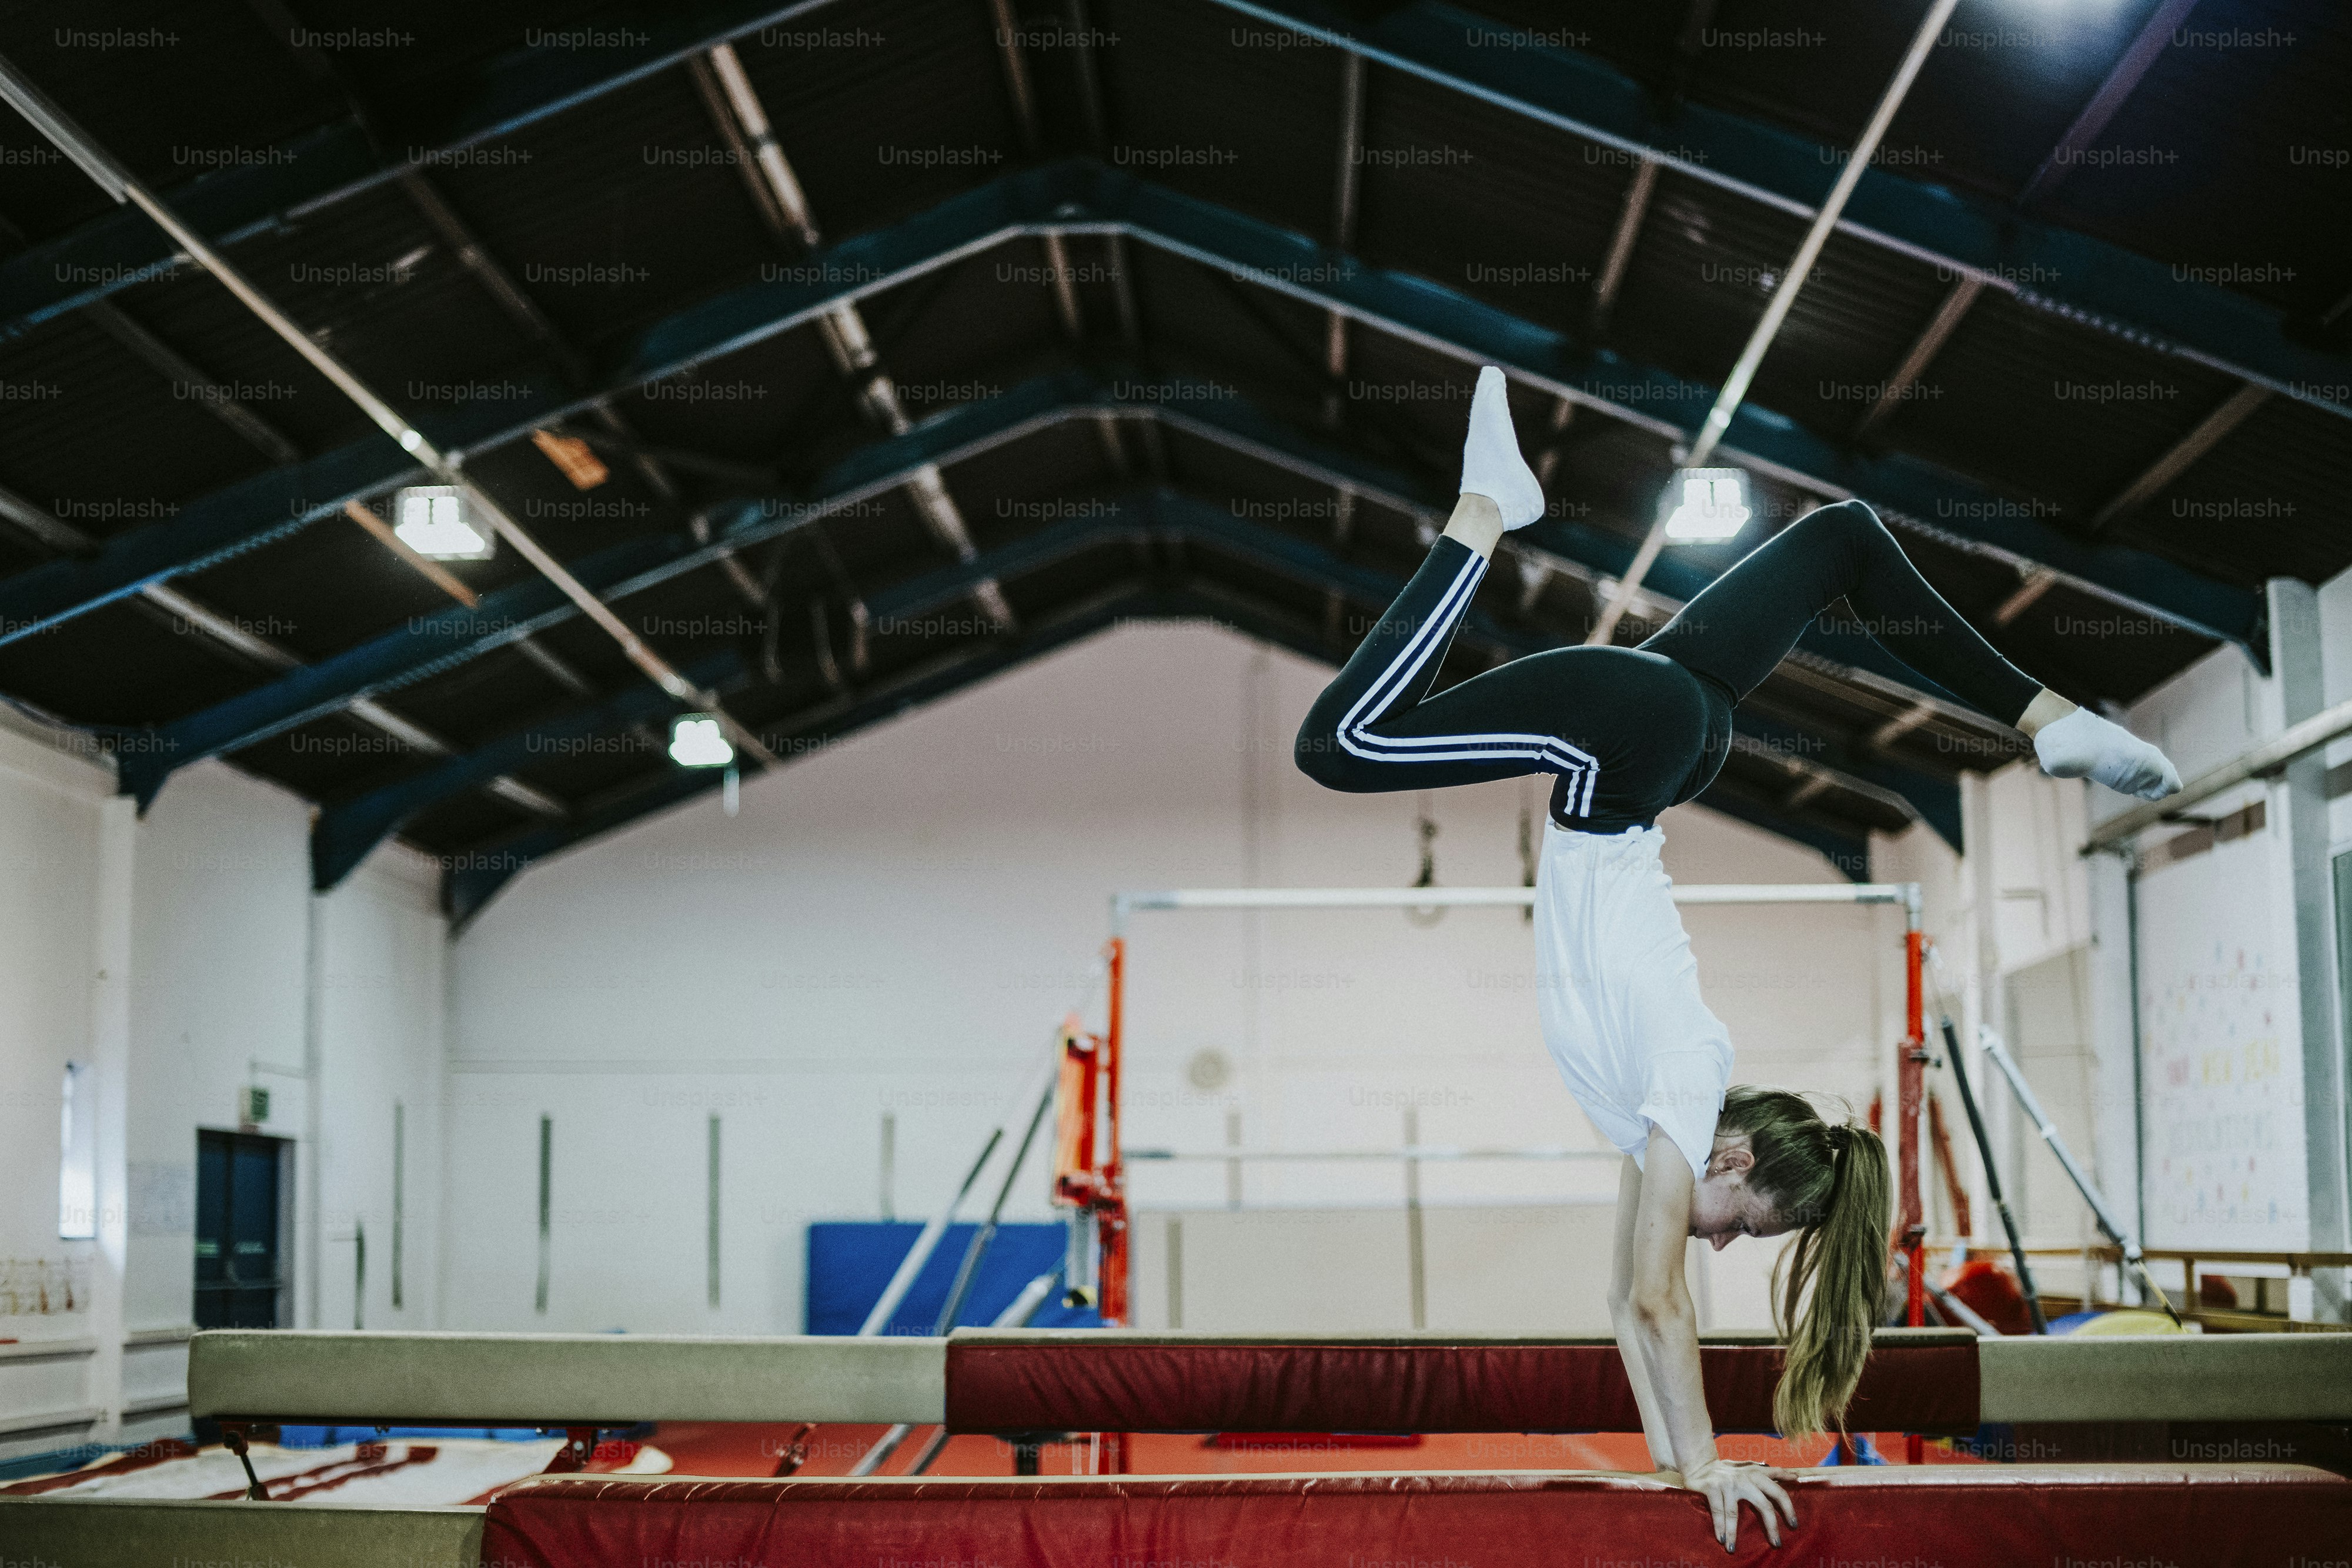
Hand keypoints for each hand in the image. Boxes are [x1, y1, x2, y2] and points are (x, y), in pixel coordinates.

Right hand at [1678, 1458, 1797, 1551]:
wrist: (1699, 1462)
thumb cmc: (1728, 1470)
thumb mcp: (1750, 1468)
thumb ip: (1770, 1472)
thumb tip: (1795, 1475)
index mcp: (1755, 1474)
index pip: (1778, 1491)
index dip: (1788, 1507)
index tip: (1794, 1525)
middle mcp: (1744, 1478)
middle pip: (1763, 1504)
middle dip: (1771, 1525)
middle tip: (1777, 1543)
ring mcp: (1727, 1483)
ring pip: (1734, 1512)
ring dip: (1734, 1533)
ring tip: (1734, 1549)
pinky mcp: (1712, 1487)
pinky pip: (1717, 1511)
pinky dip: (1719, 1527)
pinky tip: (1722, 1540)